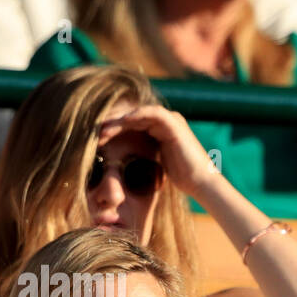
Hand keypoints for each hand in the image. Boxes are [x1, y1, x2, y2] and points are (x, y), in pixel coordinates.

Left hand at [96, 105, 217, 196]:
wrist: (201, 183)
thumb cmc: (183, 178)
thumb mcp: (158, 163)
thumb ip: (147, 155)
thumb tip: (127, 161)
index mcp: (163, 130)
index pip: (134, 124)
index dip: (115, 129)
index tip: (98, 139)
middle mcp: (167, 121)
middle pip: (134, 117)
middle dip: (114, 124)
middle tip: (94, 132)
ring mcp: (171, 120)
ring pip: (139, 113)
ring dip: (119, 120)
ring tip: (103, 129)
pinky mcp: (174, 124)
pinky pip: (151, 113)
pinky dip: (135, 116)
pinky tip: (120, 123)